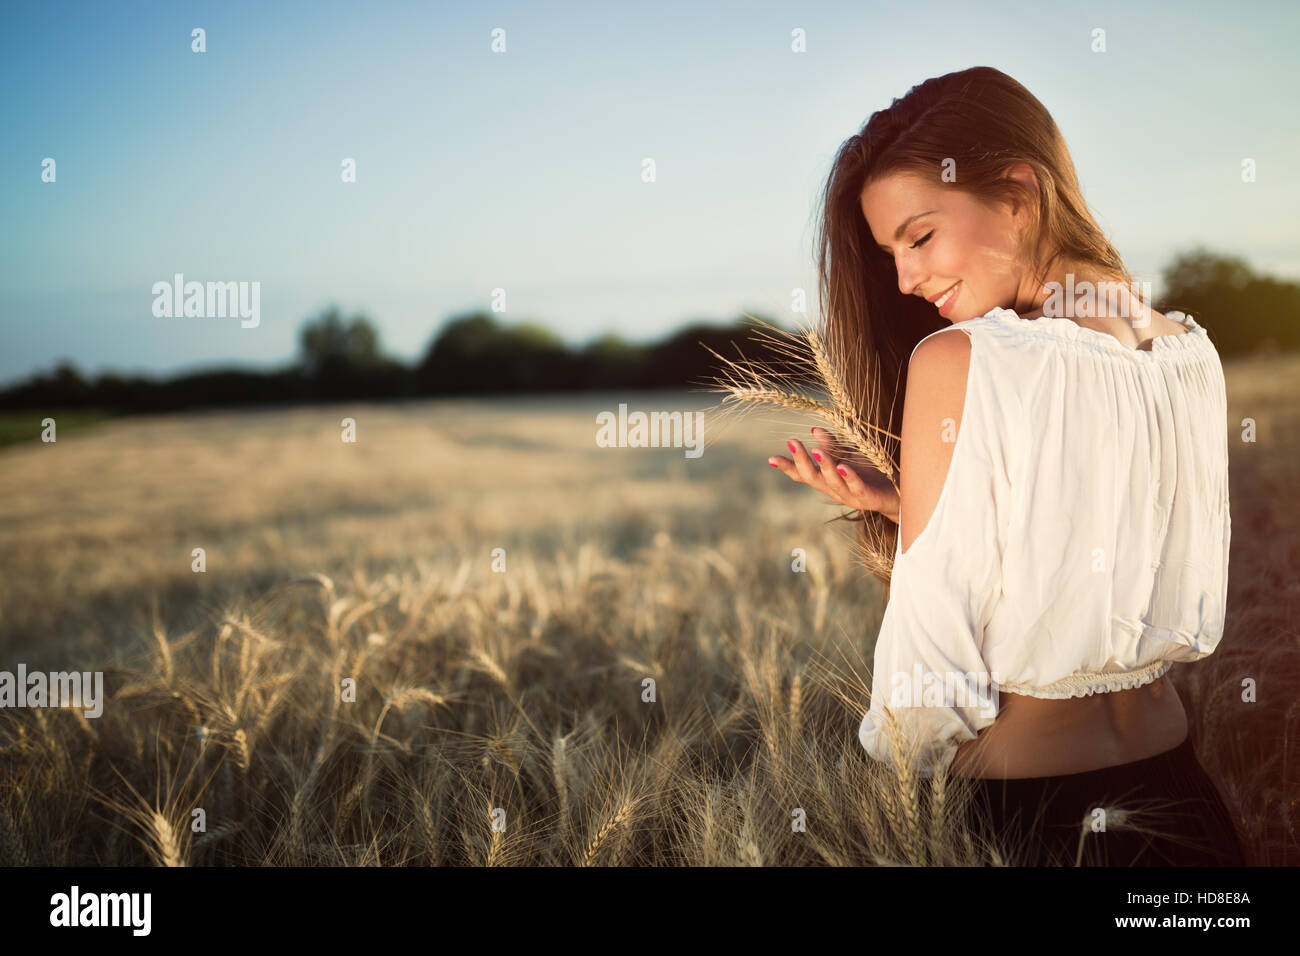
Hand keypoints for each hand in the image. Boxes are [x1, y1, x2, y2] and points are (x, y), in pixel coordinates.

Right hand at [768, 426, 900, 522]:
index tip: (771, 458)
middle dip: (801, 460)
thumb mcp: (849, 456)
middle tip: (792, 442)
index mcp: (827, 480)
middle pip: (813, 478)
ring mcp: (850, 495)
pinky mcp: (867, 498)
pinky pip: (857, 487)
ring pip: (833, 482)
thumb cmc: (870, 475)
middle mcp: (834, 490)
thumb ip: (833, 446)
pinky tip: (844, 466)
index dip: (787, 467)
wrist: (898, 494)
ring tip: (817, 451)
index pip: (802, 474)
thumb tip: (814, 429)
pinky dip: (850, 477)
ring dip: (824, 466)